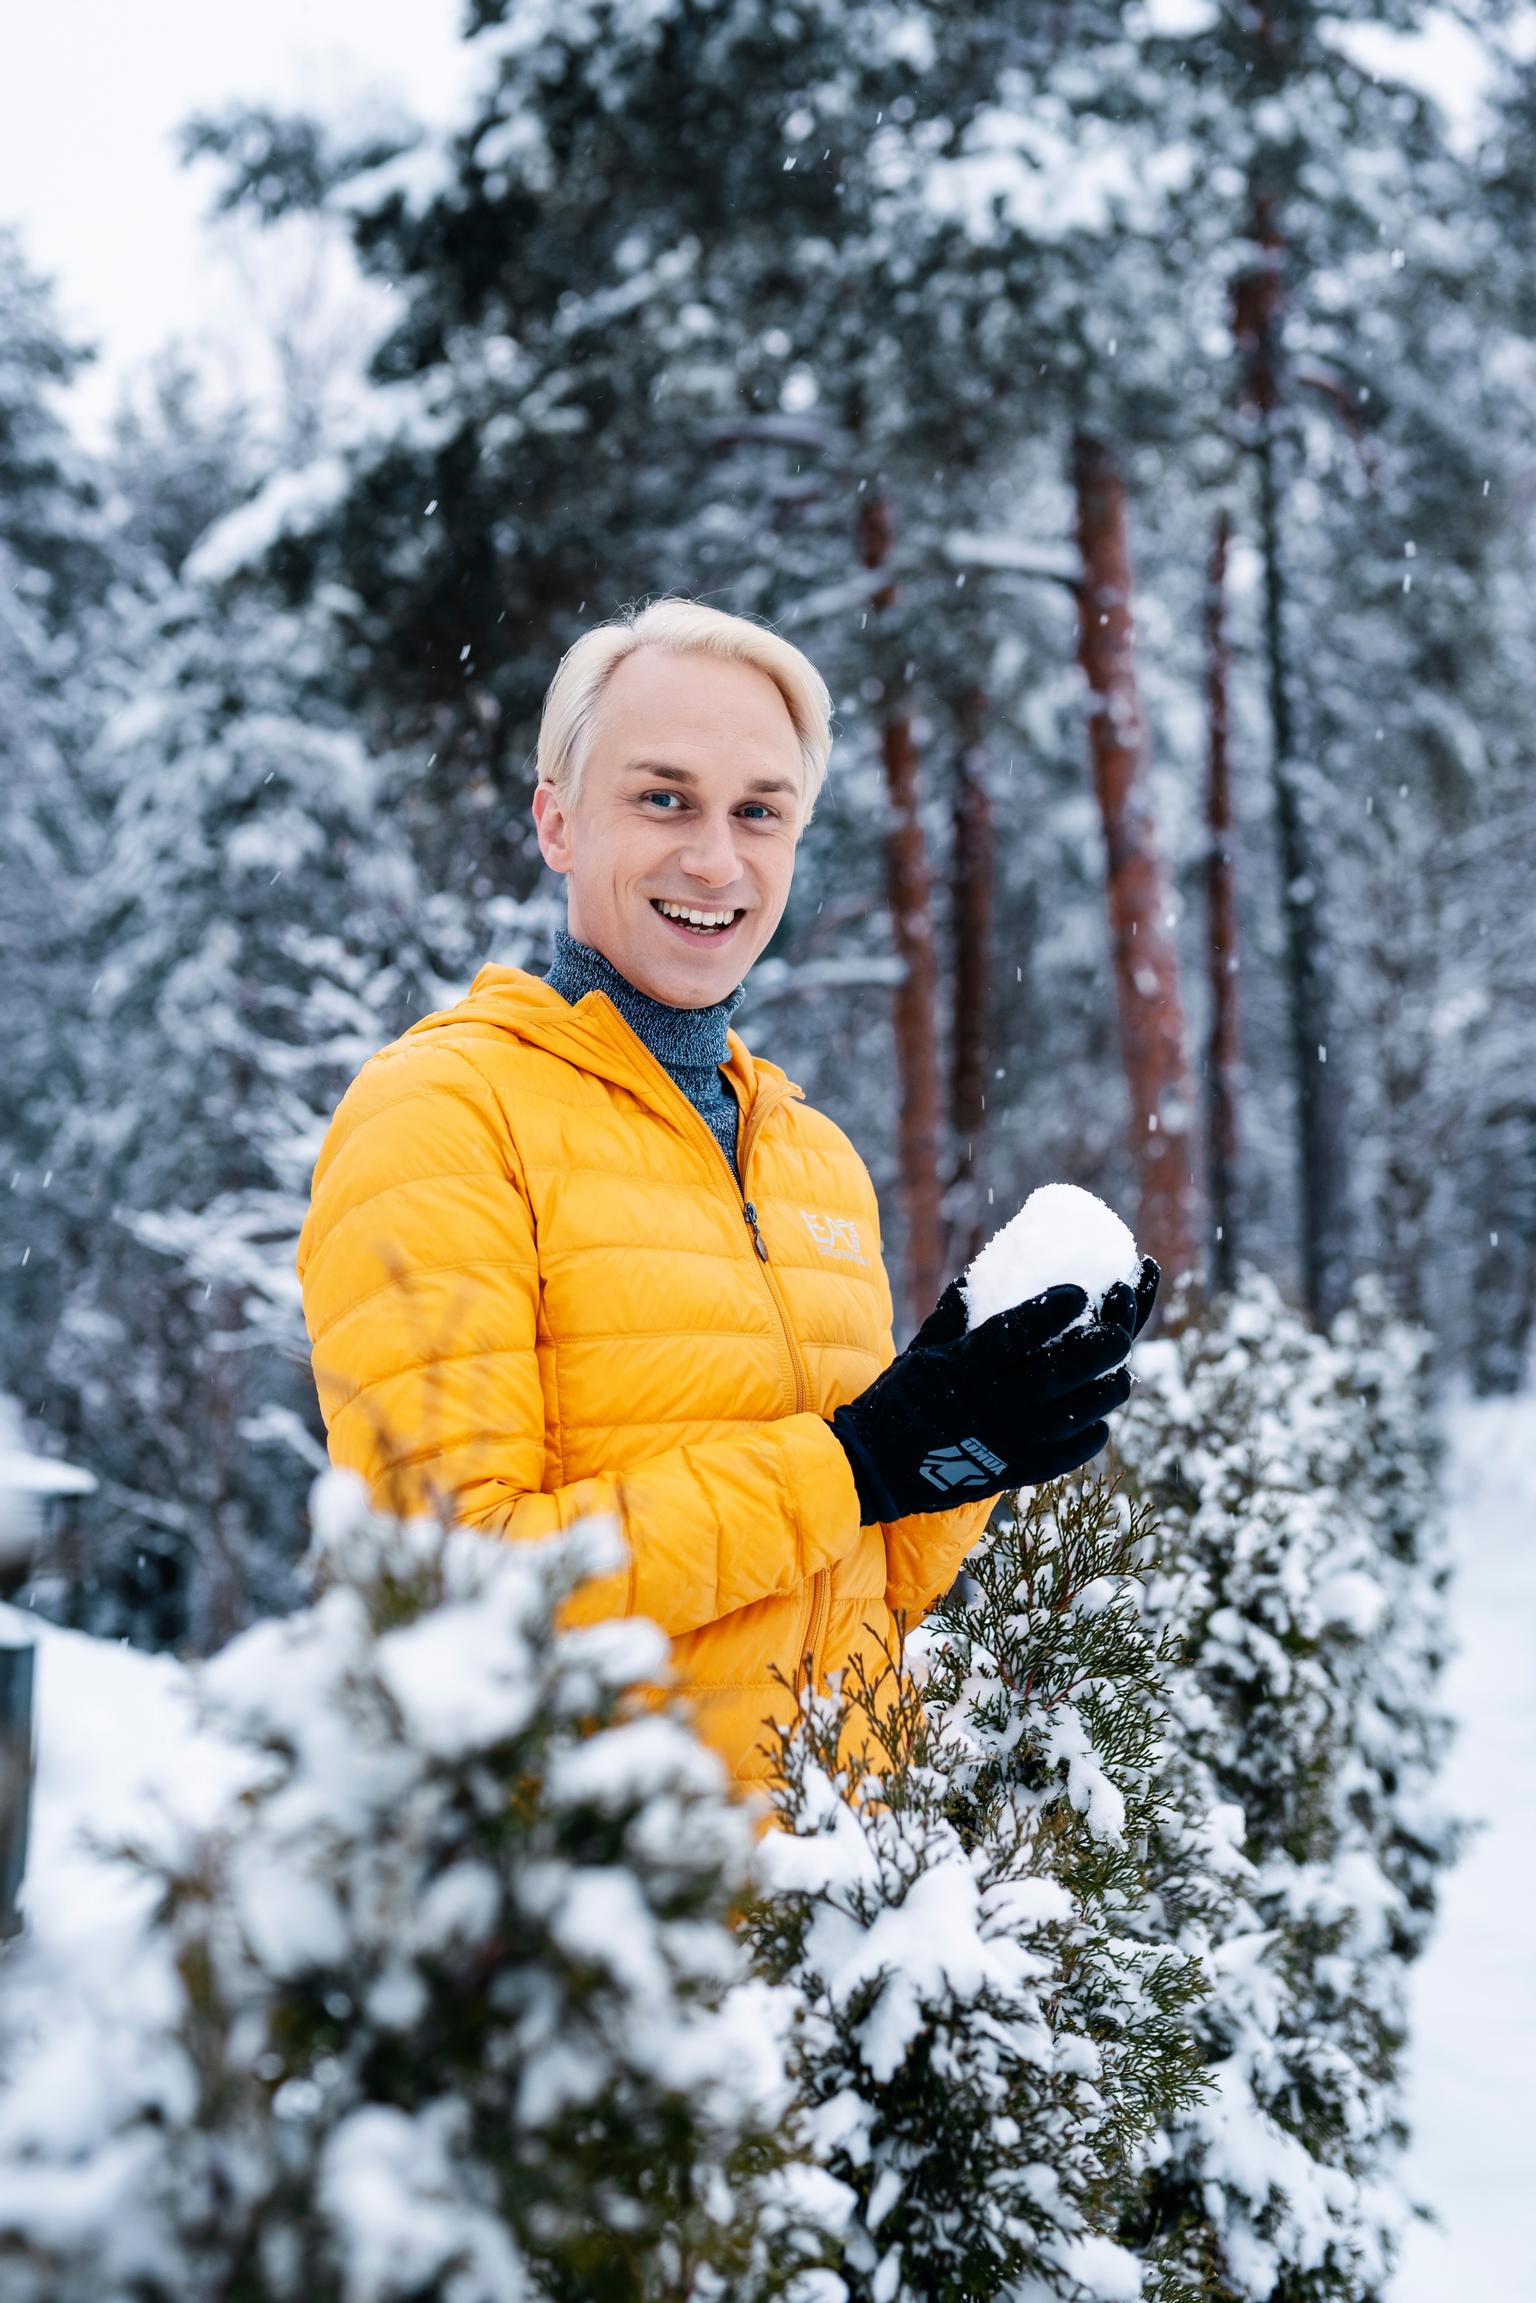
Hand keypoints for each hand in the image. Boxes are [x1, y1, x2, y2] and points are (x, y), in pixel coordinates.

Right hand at [829, 1254, 1158, 1523]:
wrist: (878, 1465)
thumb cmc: (903, 1394)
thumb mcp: (926, 1345)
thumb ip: (962, 1309)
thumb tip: (998, 1264)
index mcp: (962, 1365)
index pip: (1015, 1333)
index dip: (1052, 1311)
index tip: (1080, 1291)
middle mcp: (988, 1404)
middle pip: (1059, 1373)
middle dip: (1101, 1347)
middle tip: (1119, 1328)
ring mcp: (1004, 1442)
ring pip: (1073, 1416)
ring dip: (1106, 1391)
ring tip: (1122, 1372)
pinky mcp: (1012, 1472)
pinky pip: (1064, 1456)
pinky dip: (1089, 1436)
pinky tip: (1101, 1419)